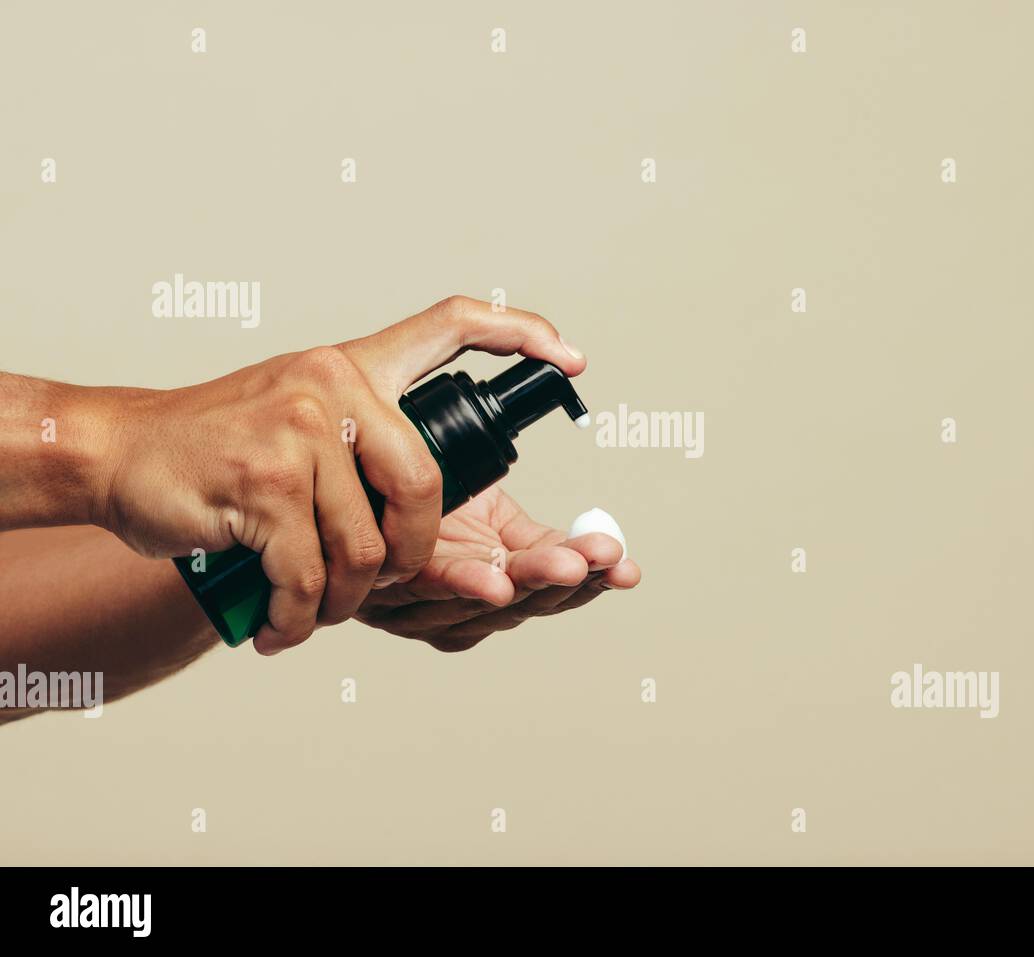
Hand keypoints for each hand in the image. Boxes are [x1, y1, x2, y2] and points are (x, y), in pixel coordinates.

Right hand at [97, 296, 584, 654]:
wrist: (120, 452)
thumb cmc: (216, 446)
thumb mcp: (297, 408)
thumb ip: (361, 432)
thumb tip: (428, 492)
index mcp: (354, 365)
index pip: (452, 322)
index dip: (521, 333)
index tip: (570, 361)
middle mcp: (332, 385)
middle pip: (425, 485)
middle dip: (414, 554)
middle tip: (385, 579)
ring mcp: (296, 431)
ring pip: (367, 543)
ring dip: (345, 596)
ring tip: (315, 607)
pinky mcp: (261, 483)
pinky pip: (311, 574)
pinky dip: (302, 615)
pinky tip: (284, 625)